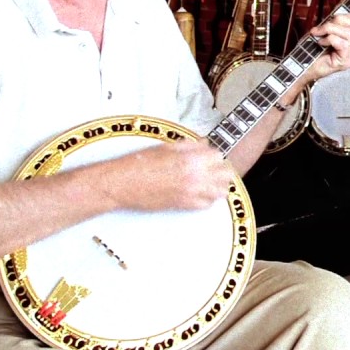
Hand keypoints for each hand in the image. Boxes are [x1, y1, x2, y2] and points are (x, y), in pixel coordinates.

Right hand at [110, 139, 234, 211]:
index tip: (206, 156)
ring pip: (220, 192)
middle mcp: (195, 177)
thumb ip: (190, 145)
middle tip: (210, 168)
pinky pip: (207, 205)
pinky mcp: (184, 205)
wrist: (124, 183)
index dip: (212, 155)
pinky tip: (198, 192)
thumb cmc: (140, 163)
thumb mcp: (166, 147)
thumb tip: (204, 143)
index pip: (218, 156)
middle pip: (226, 175)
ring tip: (207, 181)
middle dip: (220, 170)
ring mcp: (191, 193)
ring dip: (217, 185)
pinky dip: (207, 198)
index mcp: (191, 159)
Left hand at [303, 13, 349, 82]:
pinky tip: (321, 43)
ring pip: (349, 33)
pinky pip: (343, 44)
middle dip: (339, 20)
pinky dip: (329, 39)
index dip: (348, 14)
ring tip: (319, 34)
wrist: (303, 70)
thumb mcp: (324, 32)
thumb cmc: (312, 52)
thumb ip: (334, 23)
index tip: (334, 13)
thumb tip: (337, 9)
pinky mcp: (345, 62)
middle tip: (324, 26)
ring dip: (330, 29)